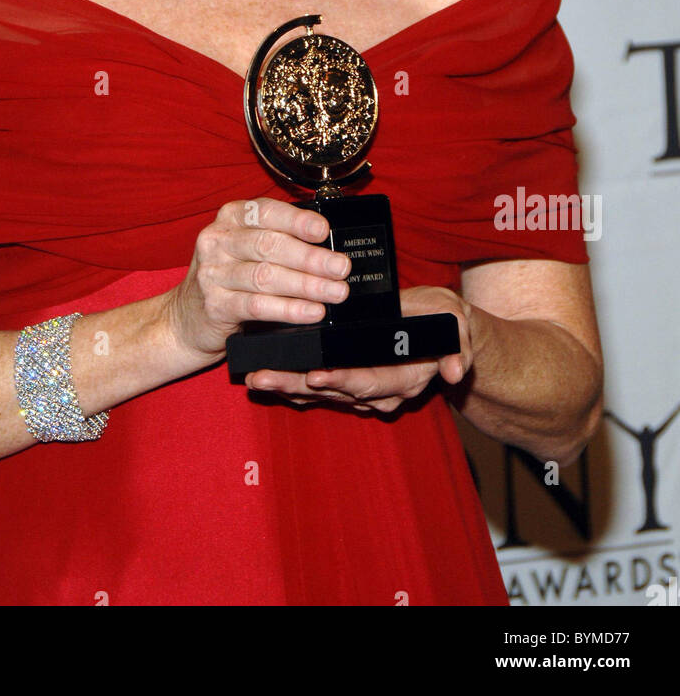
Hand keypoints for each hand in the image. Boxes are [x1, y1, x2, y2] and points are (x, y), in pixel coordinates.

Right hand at [163, 197, 351, 362]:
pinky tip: (313, 311)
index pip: (267, 212)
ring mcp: (213, 273)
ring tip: (335, 292)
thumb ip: (278, 239)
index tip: (324, 231)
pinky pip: (258, 306)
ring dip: (307, 285)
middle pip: (270, 245)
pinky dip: (290, 309)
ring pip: (266, 276)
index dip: (297, 221)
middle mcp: (218, 240)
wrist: (186, 318)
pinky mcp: (215, 306)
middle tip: (341, 268)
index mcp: (231, 217)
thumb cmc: (228, 278)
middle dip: (311, 257)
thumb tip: (328, 245)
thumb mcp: (246, 248)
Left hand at [243, 285, 475, 413]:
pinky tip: (262, 374)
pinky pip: (312, 386)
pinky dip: (287, 381)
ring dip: (285, 386)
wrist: (440, 330)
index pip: (368, 383)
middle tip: (264, 378)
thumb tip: (454, 370)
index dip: (342, 381)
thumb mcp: (458, 324)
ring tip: (255, 377)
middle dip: (297, 386)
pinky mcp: (343, 382)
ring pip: (317, 392)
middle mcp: (379, 392)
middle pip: (333, 392)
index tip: (316, 375)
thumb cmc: (444, 321)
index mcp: (403, 378)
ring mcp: (359, 390)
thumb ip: (458, 347)